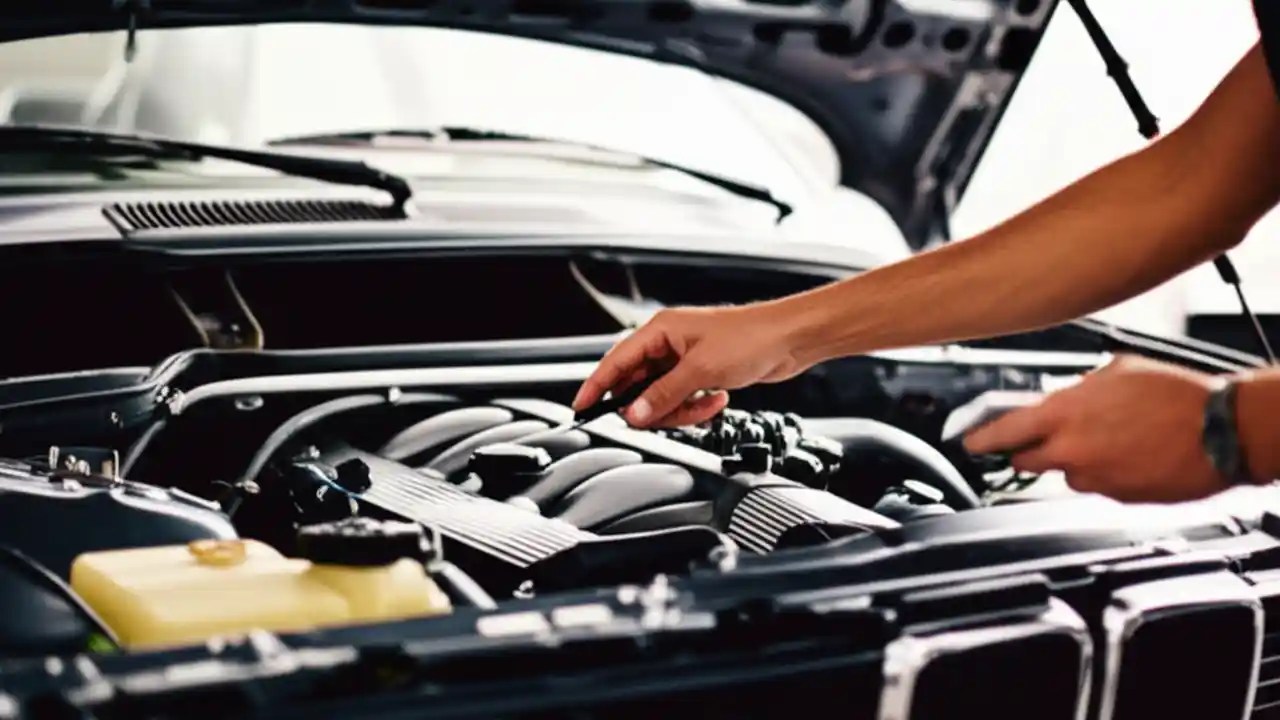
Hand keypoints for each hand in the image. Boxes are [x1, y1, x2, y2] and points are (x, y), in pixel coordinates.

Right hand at [573, 303, 807, 427]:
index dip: (596, 385)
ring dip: (679, 410)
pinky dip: (696, 407)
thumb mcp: (701, 371)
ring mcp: (685, 360)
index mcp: (660, 330)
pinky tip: (716, 401)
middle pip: (638, 385)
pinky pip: (683, 400)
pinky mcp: (702, 374)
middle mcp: (669, 344)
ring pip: (661, 397)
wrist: (790, 340)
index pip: (615, 360)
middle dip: (651, 406)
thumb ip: (663, 395)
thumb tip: (634, 413)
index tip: (581, 407)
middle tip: (661, 418)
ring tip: (702, 406)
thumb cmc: (751, 337)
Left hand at [963, 355, 1227, 501]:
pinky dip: (1108, 471)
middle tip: (1050, 439)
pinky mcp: (1118, 498)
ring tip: (1115, 439)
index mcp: (1065, 414)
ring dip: (1078, 460)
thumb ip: (1079, 388)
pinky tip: (1133, 453)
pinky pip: (1099, 484)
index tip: (969, 444)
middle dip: (1031, 451)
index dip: (983, 439)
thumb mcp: (1117, 372)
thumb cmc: (1176, 396)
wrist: (1220, 430)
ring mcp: (1095, 478)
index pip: (1005, 431)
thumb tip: (1066, 396)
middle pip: (1028, 461)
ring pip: (1067, 473)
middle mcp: (1072, 450)